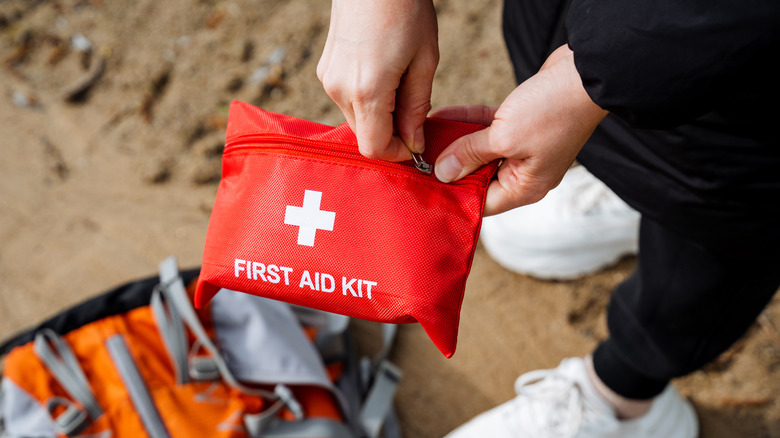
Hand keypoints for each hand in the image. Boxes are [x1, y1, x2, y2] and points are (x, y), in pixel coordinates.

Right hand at [317, 0, 438, 160]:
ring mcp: (328, 79)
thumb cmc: (405, 10)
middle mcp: (340, 89)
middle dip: (391, 133)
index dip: (398, 154)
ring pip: (356, 118)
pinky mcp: (325, 70)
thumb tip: (414, 143)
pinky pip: (347, 99)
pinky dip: (367, 99)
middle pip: (364, 136)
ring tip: (401, 85)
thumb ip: (416, 108)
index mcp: (367, 90)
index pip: (375, 148)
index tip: (416, 145)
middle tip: (415, 113)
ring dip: (379, 115)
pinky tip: (385, 73)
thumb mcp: (424, 61)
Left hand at [432, 45, 607, 215]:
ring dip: (454, 141)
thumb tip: (442, 174)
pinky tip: (440, 116)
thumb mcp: (504, 137)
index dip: (452, 194)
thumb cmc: (553, 111)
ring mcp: (523, 147)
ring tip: (423, 136)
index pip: (481, 202)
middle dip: (449, 165)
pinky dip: (466, 122)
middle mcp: (524, 172)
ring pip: (479, 149)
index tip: (424, 183)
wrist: (586, 72)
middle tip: (417, 159)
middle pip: (477, 176)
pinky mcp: (521, 123)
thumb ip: (470, 155)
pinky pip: (486, 128)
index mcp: (525, 187)